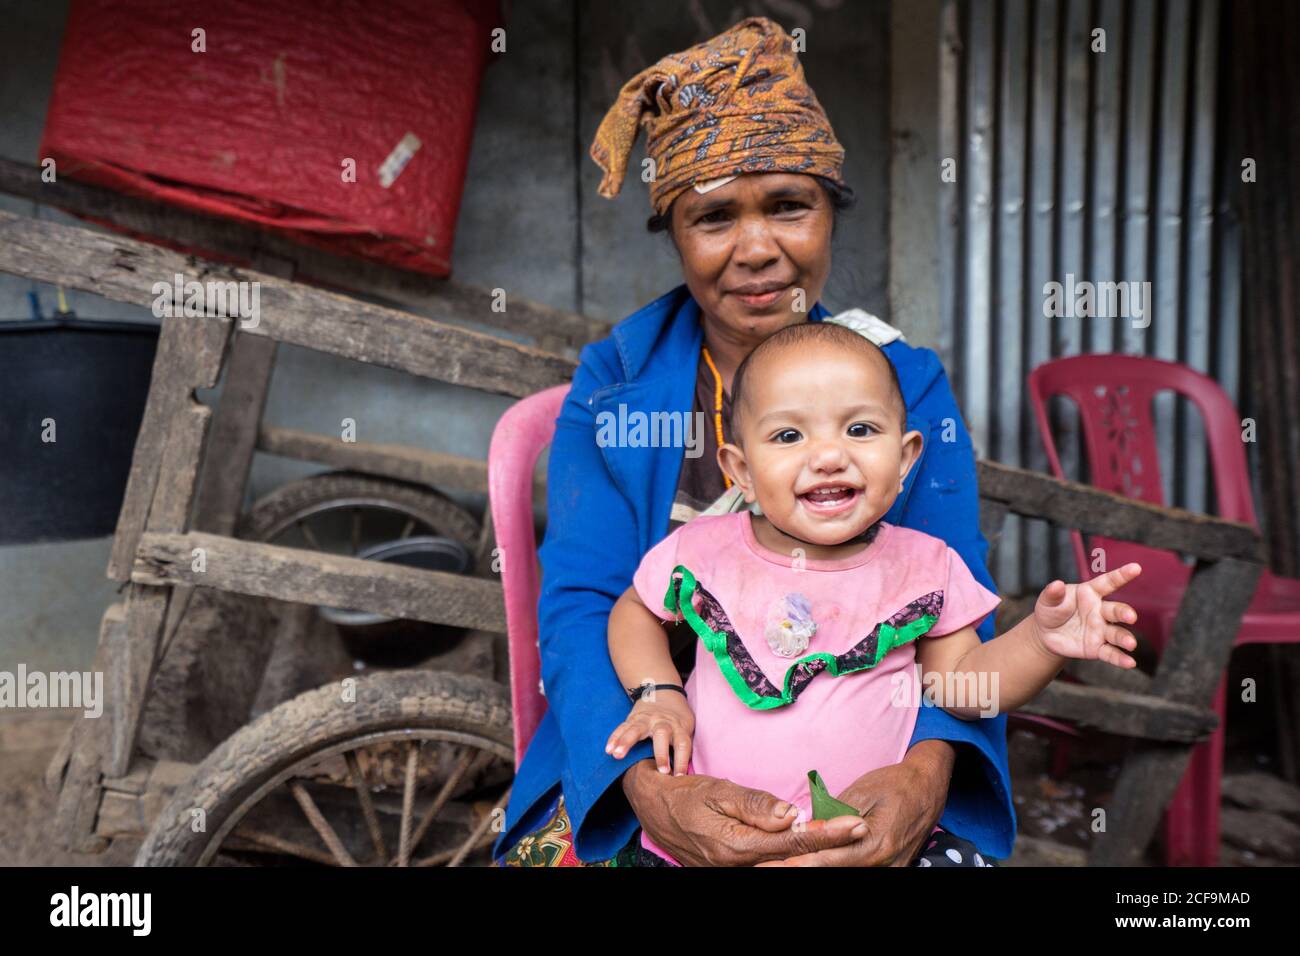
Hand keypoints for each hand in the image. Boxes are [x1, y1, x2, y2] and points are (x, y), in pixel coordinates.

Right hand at [605, 689, 693, 774]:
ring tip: (617, 756)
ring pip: (636, 729)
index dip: (683, 760)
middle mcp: (662, 722)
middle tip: (661, 771)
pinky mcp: (633, 718)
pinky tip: (608, 749)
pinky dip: (615, 738)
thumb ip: (685, 747)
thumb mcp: (687, 728)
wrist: (663, 691)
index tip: (680, 776)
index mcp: (678, 726)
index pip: (683, 744)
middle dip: (661, 754)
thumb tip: (685, 776)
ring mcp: (646, 719)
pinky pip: (622, 727)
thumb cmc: (677, 718)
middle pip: (662, 735)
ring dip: (626, 743)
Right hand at [622, 760, 869, 865]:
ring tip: (842, 831)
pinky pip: (769, 864)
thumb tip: (793, 815)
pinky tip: (812, 841)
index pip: (793, 842)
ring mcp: (734, 872)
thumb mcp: (718, 789)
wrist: (652, 808)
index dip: (827, 833)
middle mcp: (737, 867)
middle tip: (859, 826)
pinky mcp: (732, 870)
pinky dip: (792, 854)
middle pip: (794, 860)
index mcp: (735, 846)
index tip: (855, 823)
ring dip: (813, 851)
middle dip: (829, 846)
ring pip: (784, 865)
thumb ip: (755, 805)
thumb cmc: (685, 794)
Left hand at [755, 739, 954, 866]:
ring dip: (816, 870)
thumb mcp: (862, 792)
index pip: (828, 860)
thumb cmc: (894, 783)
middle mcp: (885, 863)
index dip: (799, 864)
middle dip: (802, 870)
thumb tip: (804, 827)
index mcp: (876, 843)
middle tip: (768, 868)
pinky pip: (860, 872)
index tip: (774, 865)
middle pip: (836, 873)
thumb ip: (833, 814)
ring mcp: (891, 870)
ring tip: (784, 865)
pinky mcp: (894, 870)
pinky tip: (812, 863)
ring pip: (847, 875)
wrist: (929, 787)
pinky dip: (836, 867)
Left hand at [1033, 563, 1142, 668]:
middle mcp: (1100, 611)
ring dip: (1125, 638)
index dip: (1122, 575)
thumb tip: (1056, 584)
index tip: (1136, 568)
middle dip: (1125, 613)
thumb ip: (1053, 593)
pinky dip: (1120, 659)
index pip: (1108, 582)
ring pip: (1117, 633)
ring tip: (1130, 644)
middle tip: (1131, 617)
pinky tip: (1130, 663)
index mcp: (1090, 593)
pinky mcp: (1098, 648)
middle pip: (1116, 610)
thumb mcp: (1047, 601)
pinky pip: (1111, 653)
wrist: (1046, 635)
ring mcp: (1101, 630)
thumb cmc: (1050, 610)